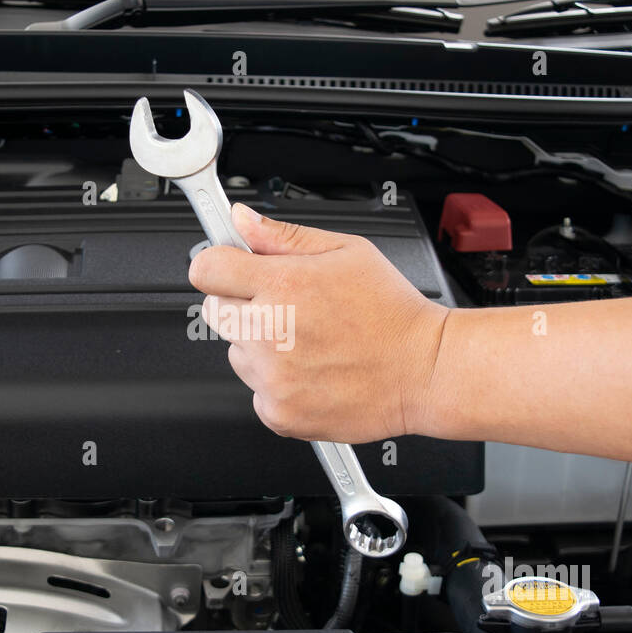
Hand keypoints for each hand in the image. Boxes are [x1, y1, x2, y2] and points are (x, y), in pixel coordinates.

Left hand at [188, 203, 449, 442]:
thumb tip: (243, 220)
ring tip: (308, 343)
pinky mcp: (278, 412)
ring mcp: (272, 377)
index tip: (232, 270)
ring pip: (236, 353)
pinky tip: (312, 371)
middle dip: (242, 305)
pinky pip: (255, 390)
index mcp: (282, 286)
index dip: (220, 265)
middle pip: (213, 311)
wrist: (424, 370)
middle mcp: (270, 332)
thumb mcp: (346, 251)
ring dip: (259, 347)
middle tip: (285, 309)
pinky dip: (277, 384)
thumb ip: (284, 237)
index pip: (206, 268)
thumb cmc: (392, 312)